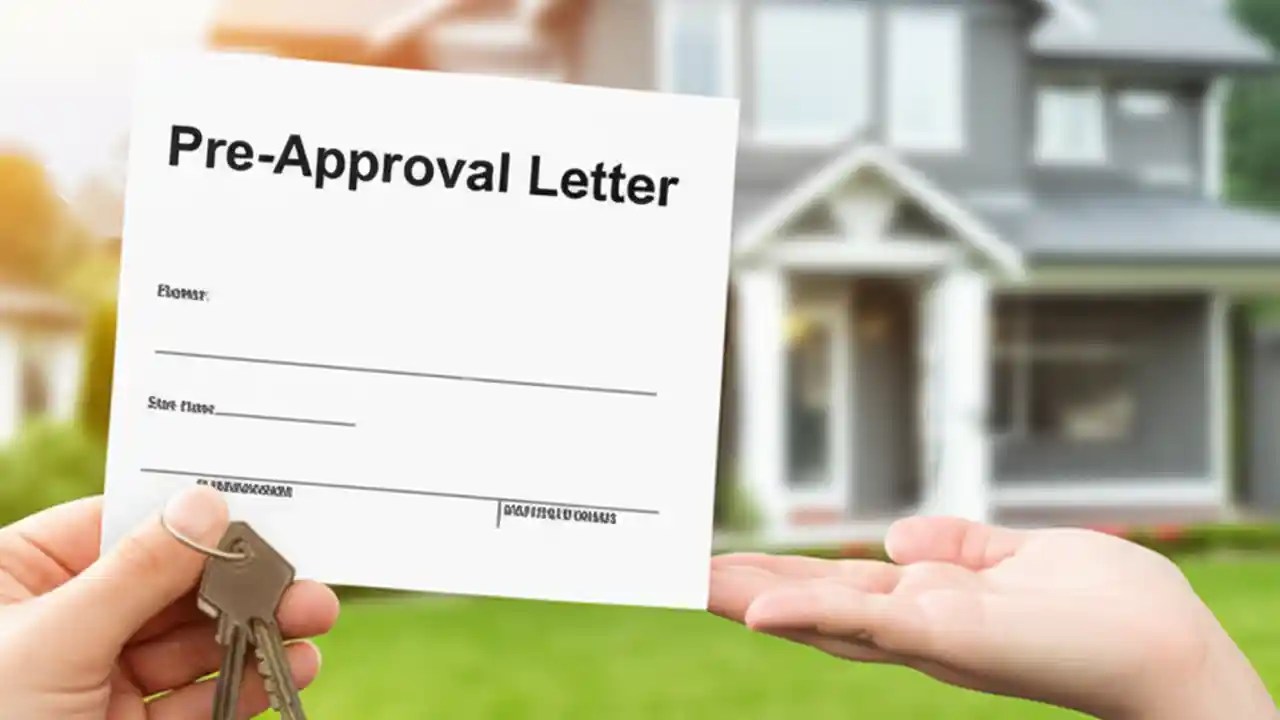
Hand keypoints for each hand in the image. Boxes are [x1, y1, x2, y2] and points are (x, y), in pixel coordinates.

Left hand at [0, 487, 339, 718]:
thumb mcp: (55, 641)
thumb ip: (137, 571)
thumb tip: (204, 504)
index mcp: (17, 578)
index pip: (118, 526)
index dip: (191, 520)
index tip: (258, 519)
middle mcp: (60, 622)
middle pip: (169, 584)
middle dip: (239, 583)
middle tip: (300, 580)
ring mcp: (95, 679)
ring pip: (191, 641)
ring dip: (255, 631)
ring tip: (311, 622)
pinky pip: (196, 698)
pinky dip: (244, 683)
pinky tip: (288, 666)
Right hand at [711, 517, 1275, 719]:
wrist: (1166, 643)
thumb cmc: (1105, 605)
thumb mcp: (1013, 556)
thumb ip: (956, 545)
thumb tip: (894, 531)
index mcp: (926, 603)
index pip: (832, 586)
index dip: (772, 574)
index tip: (716, 558)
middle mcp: (913, 625)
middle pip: (809, 605)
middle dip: (739, 587)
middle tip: (673, 568)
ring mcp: (925, 634)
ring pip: (820, 616)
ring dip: (750, 600)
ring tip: (688, 581)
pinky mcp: (949, 636)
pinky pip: (868, 624)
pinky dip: (810, 619)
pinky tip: (759, 612)